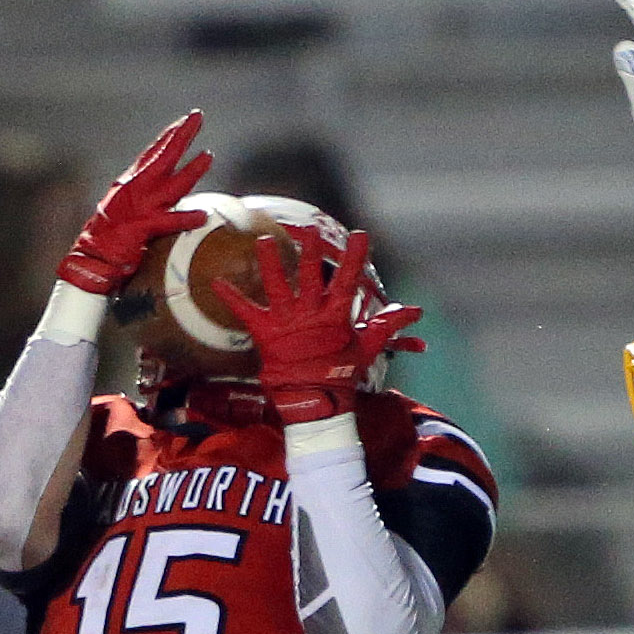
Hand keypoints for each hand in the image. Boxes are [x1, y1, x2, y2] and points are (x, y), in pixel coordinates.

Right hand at [57, 110, 214, 295]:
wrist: (91, 258)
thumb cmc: (110, 237)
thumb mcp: (128, 210)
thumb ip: (145, 198)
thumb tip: (163, 191)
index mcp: (131, 183)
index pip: (153, 154)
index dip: (170, 136)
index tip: (184, 121)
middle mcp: (135, 189)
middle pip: (164, 157)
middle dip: (182, 136)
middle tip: (198, 117)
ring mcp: (139, 207)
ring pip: (172, 184)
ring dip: (192, 170)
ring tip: (209, 156)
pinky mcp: (142, 227)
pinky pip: (169, 221)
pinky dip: (186, 218)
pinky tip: (202, 216)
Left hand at [212, 225, 423, 425]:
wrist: (315, 403)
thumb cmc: (342, 374)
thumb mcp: (368, 348)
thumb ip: (387, 326)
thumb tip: (417, 314)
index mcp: (336, 317)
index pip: (348, 281)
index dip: (354, 258)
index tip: (360, 235)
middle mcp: (311, 315)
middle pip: (310, 277)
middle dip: (310, 252)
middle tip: (309, 230)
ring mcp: (288, 323)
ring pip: (278, 286)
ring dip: (270, 263)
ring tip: (264, 241)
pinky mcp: (266, 335)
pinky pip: (246, 312)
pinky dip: (231, 298)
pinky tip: (216, 282)